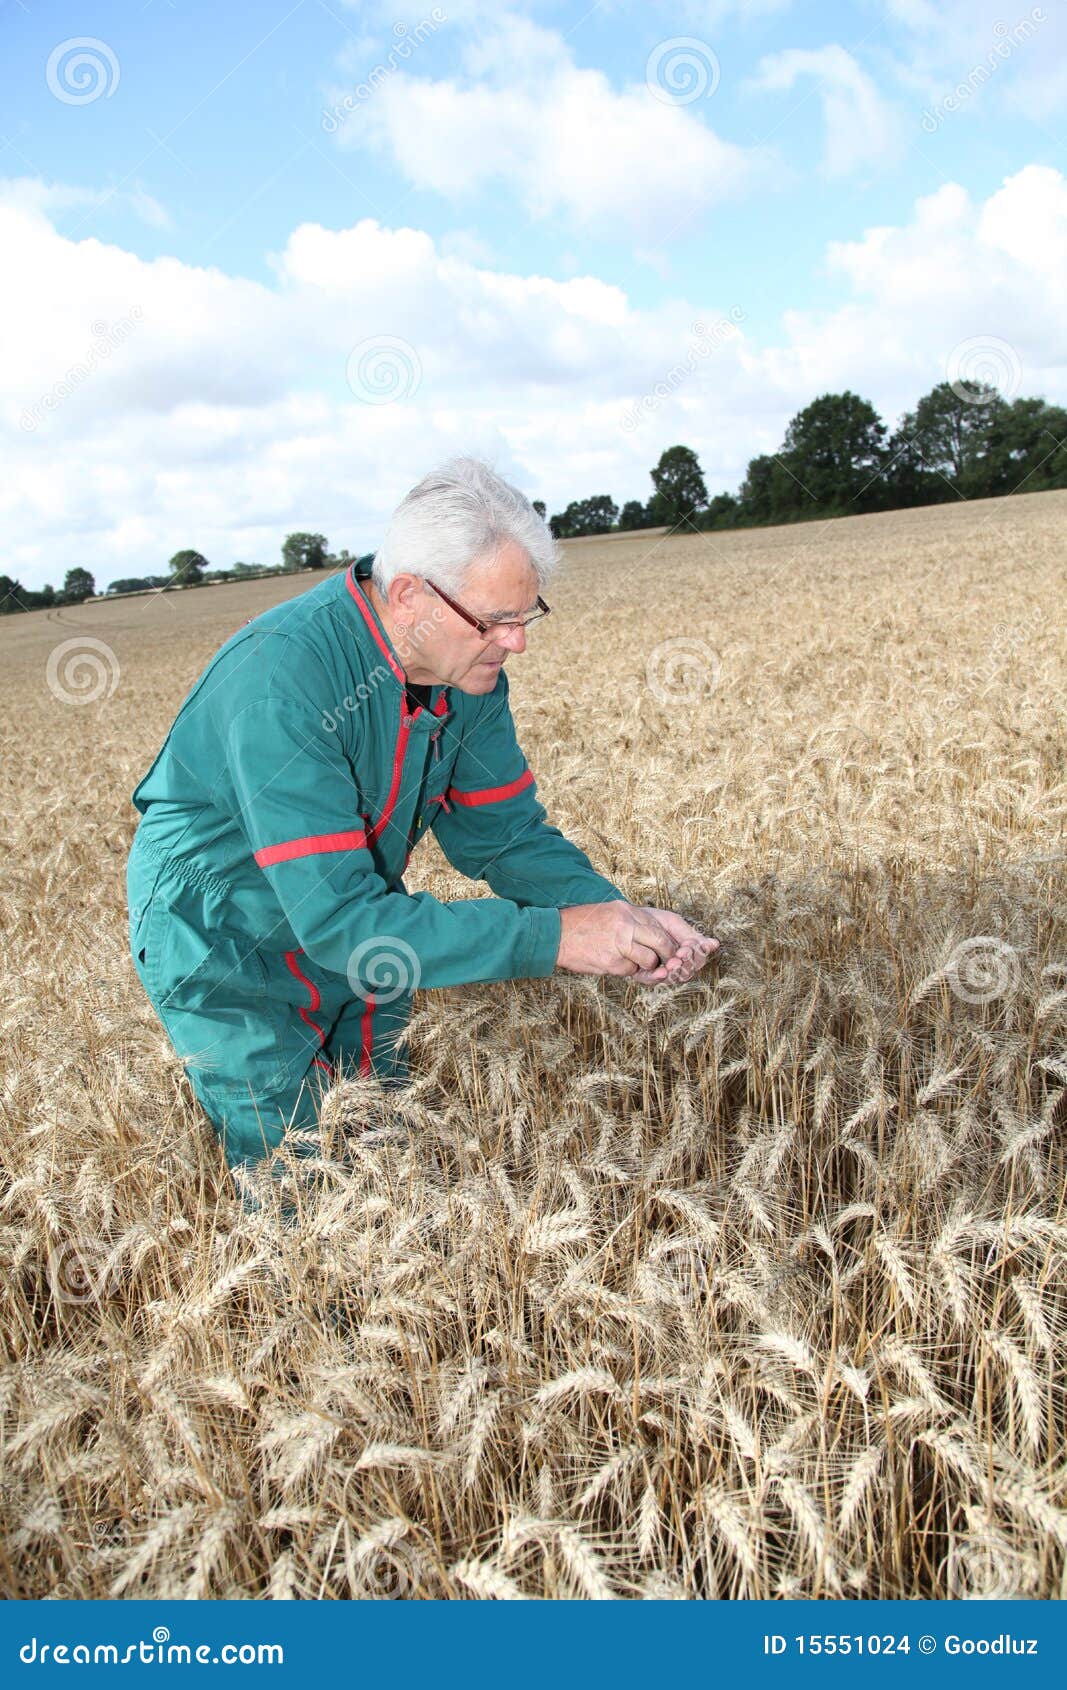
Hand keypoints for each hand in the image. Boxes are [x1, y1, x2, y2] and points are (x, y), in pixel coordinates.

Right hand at [556, 901, 681, 977]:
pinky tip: (612, 963)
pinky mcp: (611, 961)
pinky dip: (625, 971)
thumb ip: (631, 921)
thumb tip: (653, 935)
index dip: (667, 941)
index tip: (667, 949)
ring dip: (645, 966)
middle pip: (661, 942)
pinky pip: (630, 971)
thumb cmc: (581, 924)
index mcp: (626, 910)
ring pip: (649, 959)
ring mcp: (619, 942)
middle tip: (663, 962)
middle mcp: (626, 924)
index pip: (660, 926)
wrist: (555, 935)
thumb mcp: (609, 912)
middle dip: (666, 955)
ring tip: (632, 962)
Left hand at [629, 906, 718, 985]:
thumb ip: (692, 935)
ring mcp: (662, 971)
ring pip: (674, 978)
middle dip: (686, 964)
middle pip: (689, 970)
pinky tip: (660, 972)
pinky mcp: (646, 975)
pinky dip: (658, 977)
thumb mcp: (673, 924)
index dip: (697, 954)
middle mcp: (676, 964)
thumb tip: (715, 944)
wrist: (625, 921)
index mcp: (686, 951)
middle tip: (680, 956)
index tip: (689, 947)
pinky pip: (654, 980)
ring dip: (675, 972)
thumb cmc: (651, 921)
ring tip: (671, 964)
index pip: (699, 957)